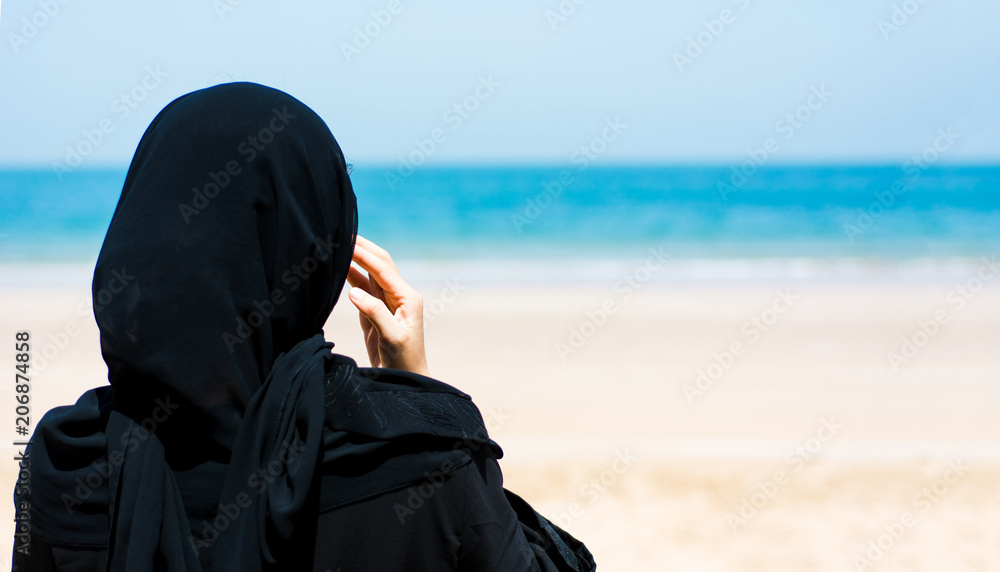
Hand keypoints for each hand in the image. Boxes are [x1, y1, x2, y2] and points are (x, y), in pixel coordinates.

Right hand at [346, 235, 429, 375]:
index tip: (347, 240)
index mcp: (407, 297)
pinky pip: (362, 285)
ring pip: (369, 272)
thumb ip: (374, 313)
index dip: (364, 254)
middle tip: (341, 231)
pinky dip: (351, 274)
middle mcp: (399, 294)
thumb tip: (354, 292)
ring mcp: (387, 300)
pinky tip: (339, 265)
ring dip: (355, 258)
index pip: (382, 269)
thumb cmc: (404, 361)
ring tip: (337, 243)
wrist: (406, 378)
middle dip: (362, 247)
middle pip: (379, 262)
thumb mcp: (391, 338)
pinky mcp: (375, 309)